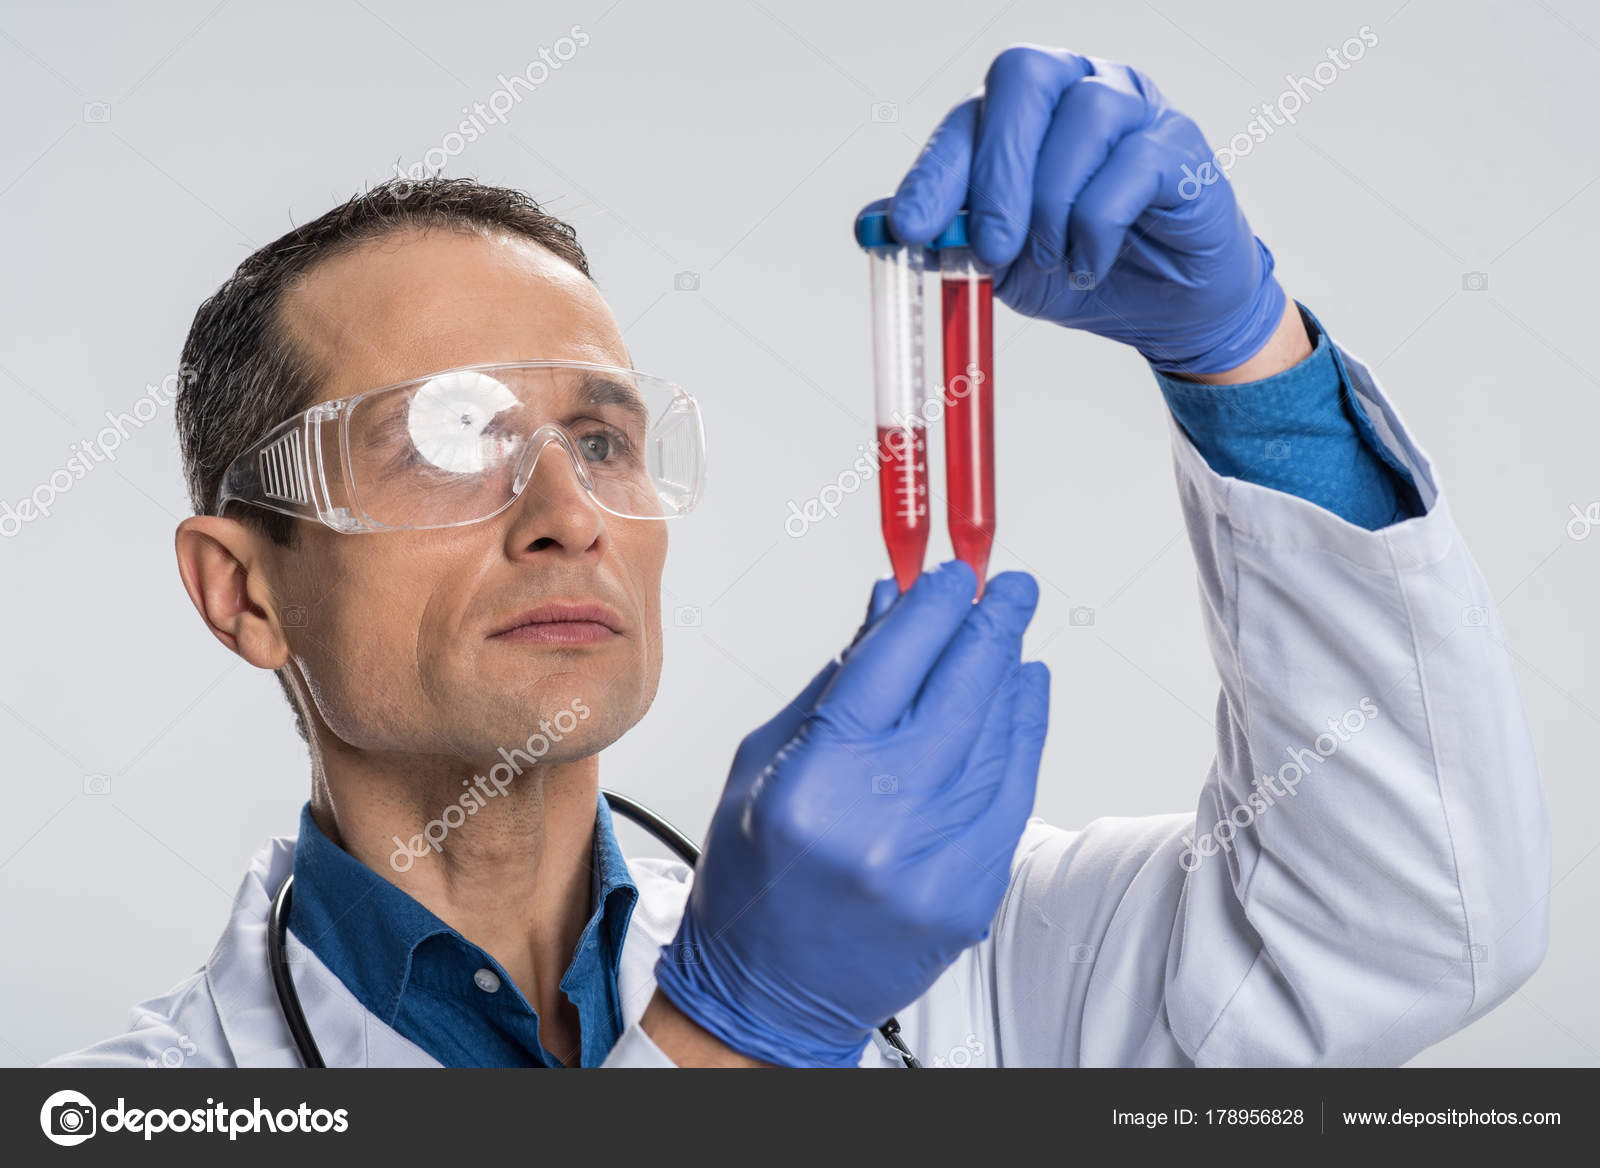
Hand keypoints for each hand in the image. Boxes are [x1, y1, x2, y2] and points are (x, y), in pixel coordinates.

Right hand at [652, 561, 1050, 1066]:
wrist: (769, 995)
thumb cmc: (754, 880)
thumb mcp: (766, 765)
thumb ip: (837, 684)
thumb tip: (890, 610)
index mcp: (815, 784)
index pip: (891, 666)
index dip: (931, 607)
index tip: (951, 574)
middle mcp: (878, 823)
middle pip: (958, 694)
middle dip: (990, 626)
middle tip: (1006, 588)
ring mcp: (934, 864)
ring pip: (995, 739)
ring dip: (1009, 674)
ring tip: (1009, 636)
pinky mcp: (971, 893)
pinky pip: (1013, 792)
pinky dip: (1022, 735)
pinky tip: (1021, 695)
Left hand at [886, 45, 1286, 375]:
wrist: (1165, 309)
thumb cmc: (1080, 268)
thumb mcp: (999, 265)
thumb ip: (944, 238)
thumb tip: (873, 227)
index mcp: (1026, 110)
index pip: (970, 114)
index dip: (934, 171)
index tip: (909, 229)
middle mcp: (1079, 88)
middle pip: (1025, 77)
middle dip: (996, 171)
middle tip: (991, 246)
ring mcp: (1135, 108)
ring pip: (1084, 116)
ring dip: (1052, 204)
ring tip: (1050, 259)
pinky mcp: (1180, 146)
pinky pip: (1132, 166)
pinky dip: (1097, 228)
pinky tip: (1088, 265)